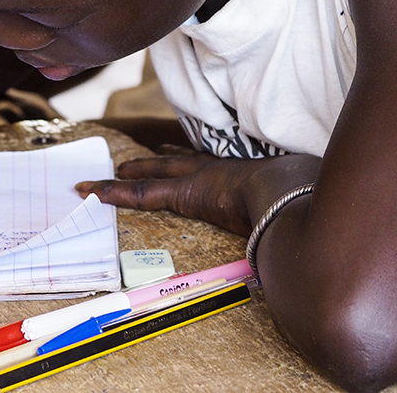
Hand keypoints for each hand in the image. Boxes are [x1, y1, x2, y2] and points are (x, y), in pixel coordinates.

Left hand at [76, 145, 317, 236]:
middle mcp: (219, 172)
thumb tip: (305, 241)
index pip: (209, 166)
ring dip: (131, 174)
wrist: (295, 191)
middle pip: (178, 164)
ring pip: (155, 175)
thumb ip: (296, 220)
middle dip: (155, 163)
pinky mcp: (185, 194)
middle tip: (134, 161)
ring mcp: (201, 179)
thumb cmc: (306, 199)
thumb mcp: (303, 208)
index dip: (190, 162)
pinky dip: (114, 192)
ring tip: (109, 172)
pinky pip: (141, 194)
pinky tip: (91, 191)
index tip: (176, 156)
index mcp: (242, 175)